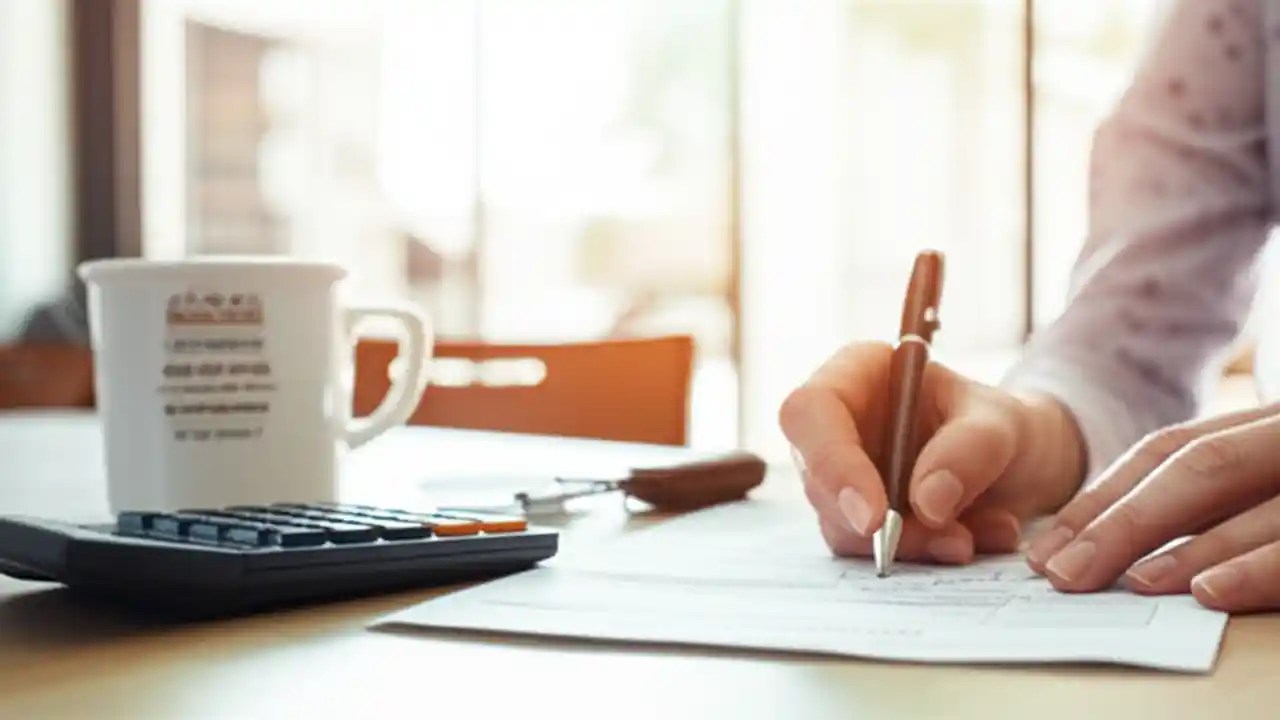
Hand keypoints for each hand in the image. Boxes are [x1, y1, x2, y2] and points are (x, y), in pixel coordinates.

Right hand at [780, 342, 1086, 564]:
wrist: (1025, 466)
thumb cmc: (1006, 426)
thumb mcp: (1005, 425)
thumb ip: (970, 451)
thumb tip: (926, 503)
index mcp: (858, 374)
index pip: (811, 412)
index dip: (831, 463)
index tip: (875, 516)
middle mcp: (839, 424)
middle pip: (818, 478)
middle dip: (879, 522)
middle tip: (947, 541)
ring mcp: (844, 475)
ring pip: (841, 524)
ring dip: (908, 544)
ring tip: (971, 539)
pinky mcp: (860, 518)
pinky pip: (869, 549)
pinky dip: (919, 555)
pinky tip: (970, 540)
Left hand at [1026, 404, 1279, 612]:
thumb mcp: (1261, 474)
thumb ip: (1209, 497)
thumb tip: (1103, 549)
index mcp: (1265, 426)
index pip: (1170, 449)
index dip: (1103, 497)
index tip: (1046, 550)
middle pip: (1200, 467)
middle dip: (1124, 521)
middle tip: (1061, 574)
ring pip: (1256, 507)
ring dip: (1185, 548)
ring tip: (1126, 584)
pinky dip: (1256, 571)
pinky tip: (1208, 592)